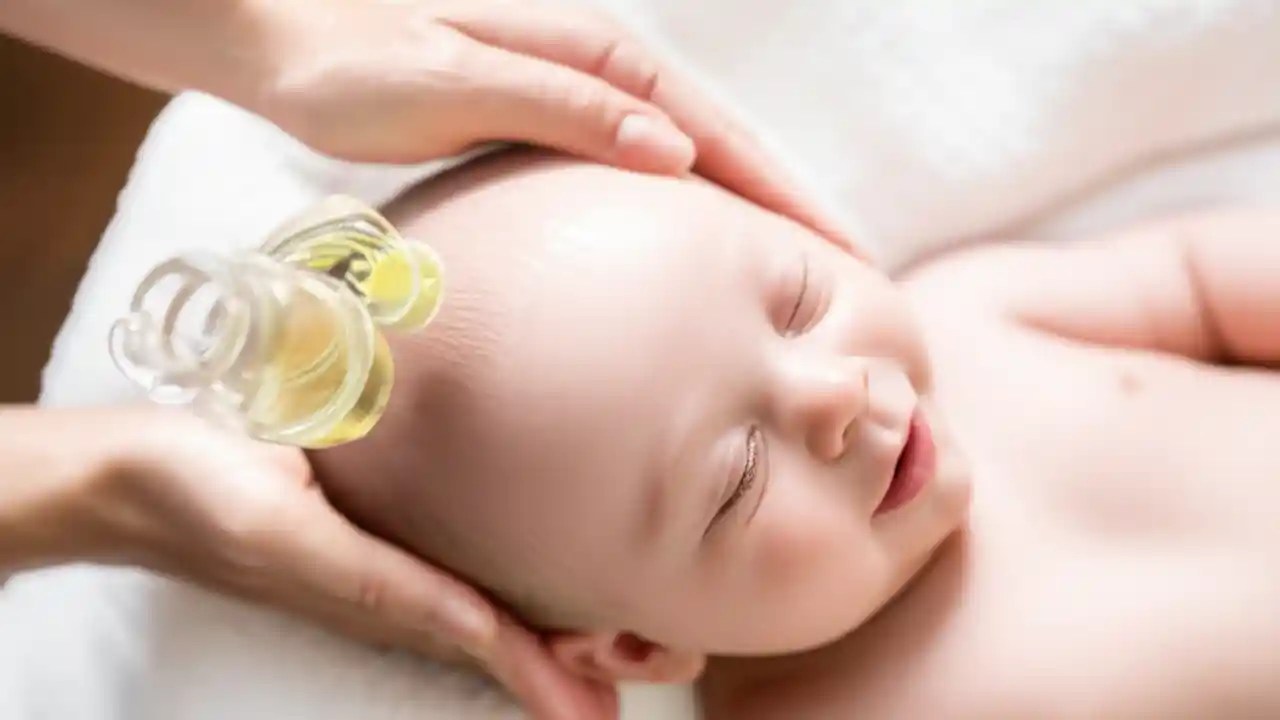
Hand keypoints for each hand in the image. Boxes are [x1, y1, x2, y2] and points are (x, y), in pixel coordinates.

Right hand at [81, 408, 615, 719]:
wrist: (131, 476)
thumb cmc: (206, 494)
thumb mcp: (292, 536)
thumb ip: (376, 583)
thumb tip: (472, 622)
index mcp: (384, 595)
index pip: (486, 643)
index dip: (544, 677)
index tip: (598, 710)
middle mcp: (386, 589)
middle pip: (488, 639)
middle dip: (556, 670)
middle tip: (622, 696)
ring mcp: (372, 567)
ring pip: (469, 613)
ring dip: (532, 644)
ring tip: (594, 673)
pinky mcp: (358, 535)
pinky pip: (435, 575)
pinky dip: (485, 602)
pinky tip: (502, 610)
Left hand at [252, 0, 850, 245]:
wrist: (287, 36)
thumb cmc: (357, 62)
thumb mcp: (457, 82)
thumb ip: (566, 109)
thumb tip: (673, 150)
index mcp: (598, 58)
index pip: (722, 137)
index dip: (791, 197)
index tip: (847, 256)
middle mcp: (604, 72)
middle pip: (727, 148)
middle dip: (794, 211)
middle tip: (853, 280)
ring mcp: (582, 96)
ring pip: (693, 161)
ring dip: (752, 215)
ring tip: (799, 277)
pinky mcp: (553, 122)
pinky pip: (647, 172)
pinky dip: (692, 210)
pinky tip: (700, 252)